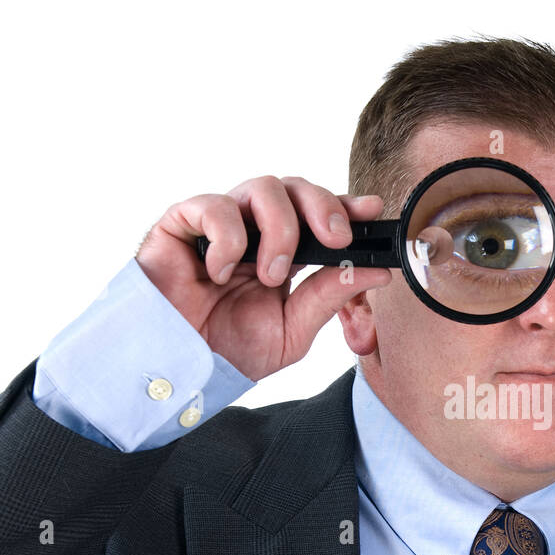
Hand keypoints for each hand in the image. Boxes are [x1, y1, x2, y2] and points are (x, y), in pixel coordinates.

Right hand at [134, 175, 391, 381]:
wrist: (177, 367)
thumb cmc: (228, 349)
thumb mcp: (292, 330)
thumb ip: (329, 296)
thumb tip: (377, 271)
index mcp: (285, 252)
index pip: (318, 214)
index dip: (345, 206)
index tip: (372, 210)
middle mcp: (254, 231)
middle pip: (295, 187)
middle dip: (323, 206)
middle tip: (336, 239)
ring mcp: (219, 223)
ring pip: (262, 187)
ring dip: (280, 229)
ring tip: (271, 275)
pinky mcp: (181, 223)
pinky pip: (212, 205)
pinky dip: (228, 236)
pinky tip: (221, 272)